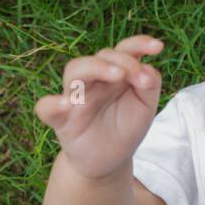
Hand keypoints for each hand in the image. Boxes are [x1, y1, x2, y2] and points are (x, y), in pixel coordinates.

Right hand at [34, 34, 164, 179]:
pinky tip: (66, 104)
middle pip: (100, 57)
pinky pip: (46, 108)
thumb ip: (149, 84)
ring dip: (95, 68)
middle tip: (137, 76)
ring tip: (117, 75)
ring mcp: (76, 97)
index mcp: (116, 74)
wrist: (110, 160)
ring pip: (74, 70)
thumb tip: (147, 69)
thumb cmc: (126, 127)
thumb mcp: (146, 106)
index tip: (158, 47)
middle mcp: (94, 80)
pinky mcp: (61, 120)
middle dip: (121, 60)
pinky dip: (52, 104)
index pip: (124, 50)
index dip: (139, 44)